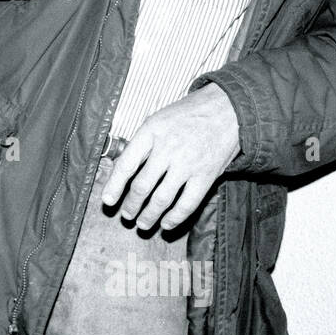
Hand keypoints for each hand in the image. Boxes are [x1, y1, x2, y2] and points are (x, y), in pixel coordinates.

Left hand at [100, 82, 240, 231]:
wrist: (228, 109)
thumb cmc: (189, 114)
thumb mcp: (159, 119)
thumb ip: (142, 143)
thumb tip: (122, 168)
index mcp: (151, 132)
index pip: (126, 165)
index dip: (114, 186)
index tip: (108, 201)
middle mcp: (167, 149)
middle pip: (142, 186)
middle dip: (131, 205)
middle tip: (126, 215)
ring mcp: (187, 164)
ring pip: (162, 199)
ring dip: (149, 215)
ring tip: (142, 224)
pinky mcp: (206, 175)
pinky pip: (187, 203)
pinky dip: (175, 218)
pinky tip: (167, 224)